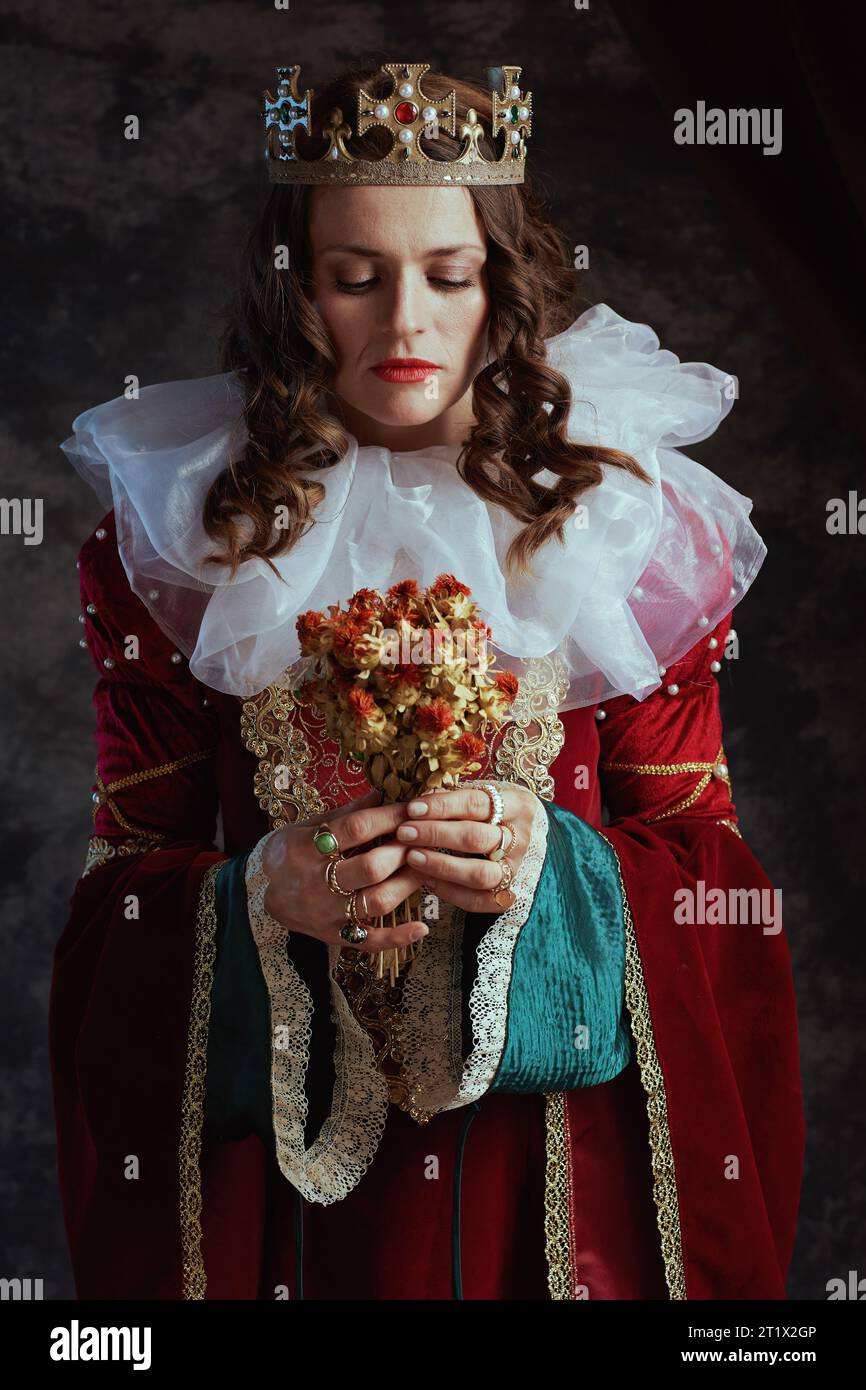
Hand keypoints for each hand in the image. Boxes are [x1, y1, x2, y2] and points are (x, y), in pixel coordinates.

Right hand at [262, 788, 428, 953]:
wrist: (256, 894)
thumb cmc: (287, 853)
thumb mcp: (305, 826)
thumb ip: (343, 813)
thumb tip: (379, 793)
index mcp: (305, 848)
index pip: (355, 829)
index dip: (389, 817)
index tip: (413, 810)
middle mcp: (315, 882)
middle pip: (370, 868)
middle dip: (402, 851)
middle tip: (422, 839)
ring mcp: (326, 912)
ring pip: (376, 902)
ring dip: (407, 884)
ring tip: (425, 868)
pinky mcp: (333, 935)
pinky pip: (369, 941)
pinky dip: (397, 937)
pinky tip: (421, 927)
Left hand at [393, 782, 538, 914]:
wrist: (535, 842)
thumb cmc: (500, 812)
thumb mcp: (488, 794)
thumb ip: (456, 797)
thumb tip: (420, 801)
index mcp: (518, 805)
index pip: (477, 803)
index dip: (442, 806)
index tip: (413, 808)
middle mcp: (522, 839)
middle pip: (476, 838)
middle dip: (436, 834)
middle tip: (405, 832)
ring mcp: (517, 870)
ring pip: (479, 874)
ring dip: (441, 866)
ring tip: (412, 857)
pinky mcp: (510, 895)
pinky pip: (478, 900)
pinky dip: (450, 892)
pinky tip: (427, 880)